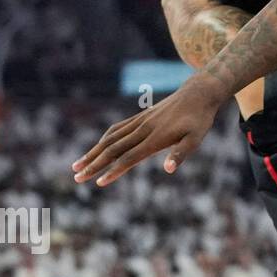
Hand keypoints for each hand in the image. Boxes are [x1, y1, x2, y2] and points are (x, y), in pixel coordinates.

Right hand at [71, 75, 225, 186]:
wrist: (198, 93)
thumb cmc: (199, 119)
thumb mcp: (196, 138)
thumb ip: (181, 153)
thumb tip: (168, 169)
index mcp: (155, 138)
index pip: (129, 158)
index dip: (114, 171)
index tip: (99, 182)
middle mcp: (143, 129)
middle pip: (113, 150)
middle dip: (94, 165)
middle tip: (77, 178)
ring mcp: (140, 122)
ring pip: (110, 139)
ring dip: (93, 153)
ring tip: (77, 165)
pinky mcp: (141, 117)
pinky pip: (117, 128)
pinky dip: (104, 139)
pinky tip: (97, 147)